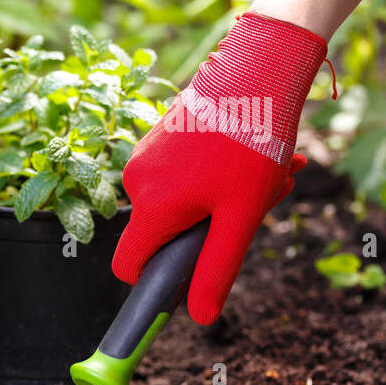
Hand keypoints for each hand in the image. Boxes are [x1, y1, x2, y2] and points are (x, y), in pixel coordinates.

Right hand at [112, 118, 305, 324]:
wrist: (255, 67)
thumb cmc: (251, 143)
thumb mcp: (241, 216)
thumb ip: (216, 269)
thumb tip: (200, 317)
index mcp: (152, 207)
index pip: (129, 267)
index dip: (155, 281)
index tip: (190, 275)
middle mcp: (137, 182)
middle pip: (163, 232)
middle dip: (206, 229)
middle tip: (252, 205)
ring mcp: (143, 157)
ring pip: (176, 202)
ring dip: (217, 199)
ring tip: (256, 174)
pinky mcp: (155, 138)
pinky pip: (177, 175)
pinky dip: (211, 175)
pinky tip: (243, 153)